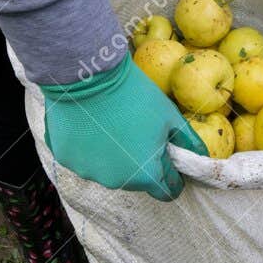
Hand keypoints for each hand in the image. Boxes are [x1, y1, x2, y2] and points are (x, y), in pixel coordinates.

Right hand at [41, 54, 207, 200]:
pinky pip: (81, 157)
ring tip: (108, 124)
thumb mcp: (170, 115)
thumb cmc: (134, 95)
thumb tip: (198, 157)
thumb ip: (188, 143)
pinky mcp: (65, 157)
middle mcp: (116, 181)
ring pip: (107, 169)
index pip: (167, 189)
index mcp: (146, 175)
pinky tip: (87, 123)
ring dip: (111, 155)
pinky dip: (86, 146)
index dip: (170, 172)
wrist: (88, 73)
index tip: (164, 154)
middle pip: (135, 179)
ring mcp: (88, 171)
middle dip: (138, 161)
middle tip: (134, 131)